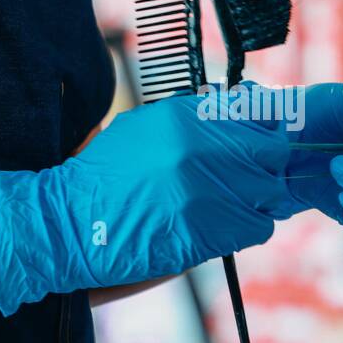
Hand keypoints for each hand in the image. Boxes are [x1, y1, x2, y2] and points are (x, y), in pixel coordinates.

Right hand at [0, 93, 294, 315]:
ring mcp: (206, 192)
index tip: (264, 138)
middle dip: (266, 165)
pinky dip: (248, 227)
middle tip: (251, 176)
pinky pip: (257, 227)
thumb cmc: (107, 176)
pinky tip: (225, 226)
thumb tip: (242, 110)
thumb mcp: (145, 128)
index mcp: (187, 117)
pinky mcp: (206, 232)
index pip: (257, 111)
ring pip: (270, 192)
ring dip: (258, 199)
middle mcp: (202, 149)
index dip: (267, 127)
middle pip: (272, 152)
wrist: (69, 222)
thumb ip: (194, 119)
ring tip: (232, 205)